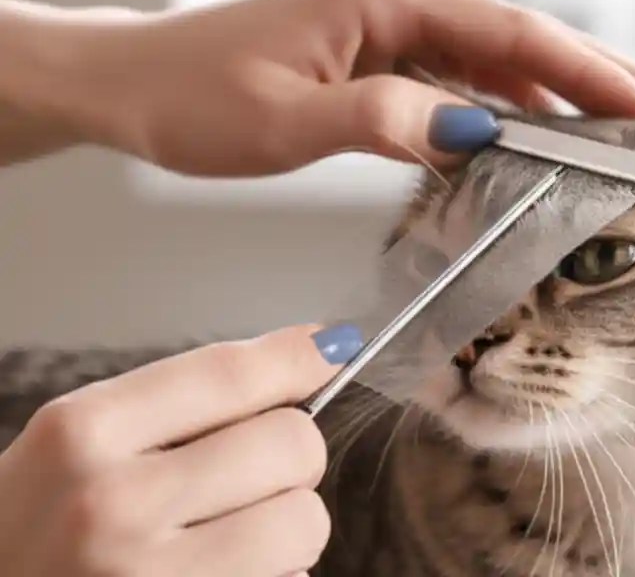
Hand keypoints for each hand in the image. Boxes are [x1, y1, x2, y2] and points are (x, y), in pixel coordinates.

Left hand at [0, 0, 634, 173]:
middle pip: (525, 39)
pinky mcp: (388, 54)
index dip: (588, 72)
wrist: (133, 82)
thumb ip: (383, 121)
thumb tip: (474, 132)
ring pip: (506, 60)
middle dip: (604, 74)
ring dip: (571, 92)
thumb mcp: (284, 121)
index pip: (511, 37)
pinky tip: (555, 131)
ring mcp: (398, 24)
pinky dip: (521, 105)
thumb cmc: (192, 95)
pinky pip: (472, 78)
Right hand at [0, 324, 362, 575]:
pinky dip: (276, 574)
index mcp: (83, 434)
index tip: (330, 347)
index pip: (229, 374)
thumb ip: (177, 407)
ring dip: (288, 526)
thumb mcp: (76, 448)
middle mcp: (114, 503)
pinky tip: (220, 575)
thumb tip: (310, 355)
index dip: (298, 356)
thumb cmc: (36, 532)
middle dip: (288, 458)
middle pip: (290, 443)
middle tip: (249, 479)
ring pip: (304, 520)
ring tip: (232, 538)